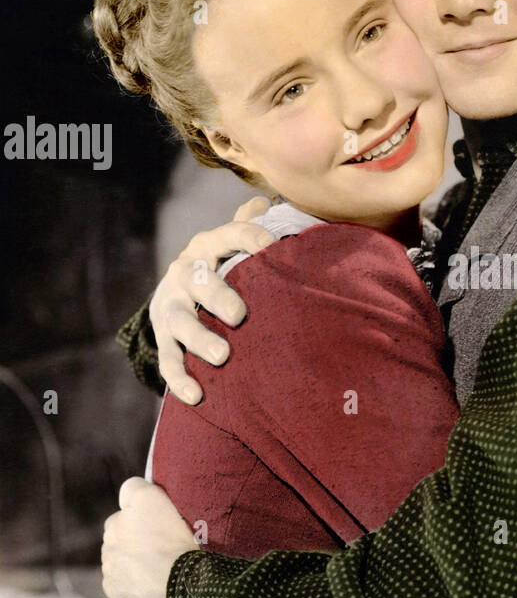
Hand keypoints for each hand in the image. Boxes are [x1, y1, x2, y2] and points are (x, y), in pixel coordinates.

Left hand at [102, 477, 198, 597]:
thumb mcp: (150, 499)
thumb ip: (134, 490)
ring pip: (125, 591)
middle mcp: (109, 566)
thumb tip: (128, 491)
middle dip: (136, 558)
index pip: (119, 523)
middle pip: (121, 557)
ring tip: (167, 586)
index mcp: (113, 534)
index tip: (158, 531)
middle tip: (165, 557)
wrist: (185, 590)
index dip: (139, 526)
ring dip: (139, 589)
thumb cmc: (171, 542)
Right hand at [150, 197, 274, 403]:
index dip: (249, 238)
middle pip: (198, 280)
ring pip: (178, 322)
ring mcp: (171, 306)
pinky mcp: (163, 336)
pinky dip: (179, 379)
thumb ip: (247, 226)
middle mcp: (185, 272)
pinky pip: (168, 359)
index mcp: (207, 246)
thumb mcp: (231, 244)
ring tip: (221, 356)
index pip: (229, 236)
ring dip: (198, 338)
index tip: (273, 247)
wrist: (178, 290)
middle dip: (218, 296)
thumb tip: (266, 202)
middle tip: (240, 315)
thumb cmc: (221, 265)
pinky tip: (197, 396)